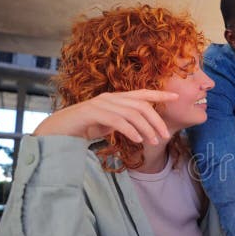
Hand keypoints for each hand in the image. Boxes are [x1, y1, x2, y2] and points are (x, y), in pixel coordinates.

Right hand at [33, 90, 177, 144]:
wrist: (57, 130)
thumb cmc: (84, 128)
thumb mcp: (109, 124)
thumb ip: (124, 123)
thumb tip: (143, 132)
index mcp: (116, 98)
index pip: (142, 93)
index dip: (160, 93)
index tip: (177, 96)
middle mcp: (110, 97)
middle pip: (141, 105)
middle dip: (156, 120)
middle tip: (165, 136)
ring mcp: (100, 104)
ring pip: (131, 113)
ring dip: (146, 128)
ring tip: (154, 142)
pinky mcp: (92, 113)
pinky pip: (117, 120)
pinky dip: (130, 130)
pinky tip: (137, 140)